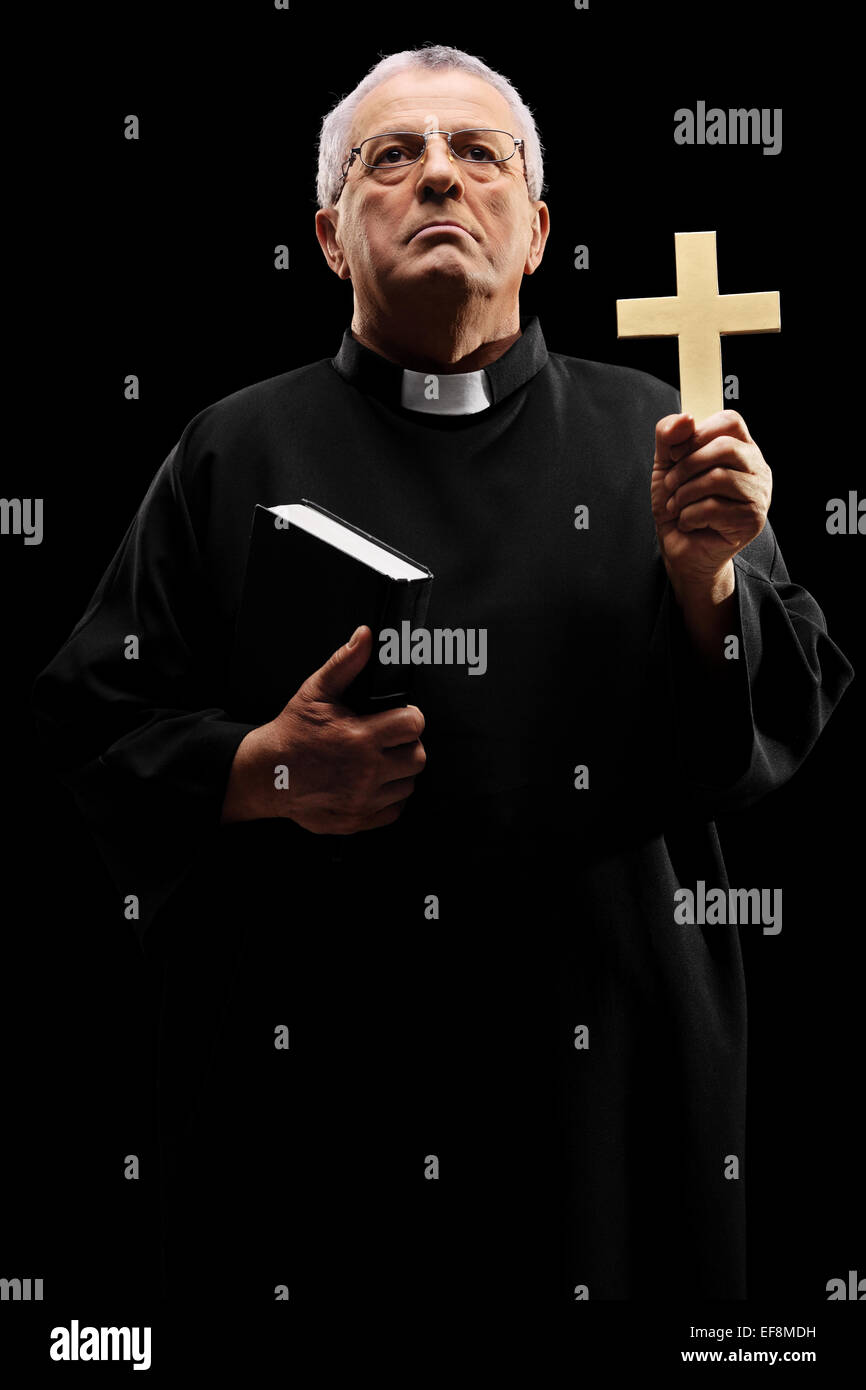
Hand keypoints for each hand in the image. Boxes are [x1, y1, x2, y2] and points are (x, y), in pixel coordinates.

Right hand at [220, 625, 426, 831]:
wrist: (266, 775)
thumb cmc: (292, 733)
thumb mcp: (315, 692)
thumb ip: (344, 663)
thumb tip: (364, 636)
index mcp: (360, 738)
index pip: (414, 725)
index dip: (409, 717)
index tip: (398, 717)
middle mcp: (365, 772)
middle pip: (418, 757)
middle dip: (407, 745)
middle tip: (389, 740)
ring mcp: (362, 800)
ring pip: (408, 785)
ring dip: (399, 772)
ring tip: (378, 761)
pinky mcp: (357, 819)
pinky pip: (394, 810)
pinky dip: (388, 798)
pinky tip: (371, 783)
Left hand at [652, 408, 771, 595]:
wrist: (681, 550)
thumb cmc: (679, 505)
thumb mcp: (666, 465)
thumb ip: (669, 436)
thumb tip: (686, 418)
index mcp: (741, 449)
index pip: (730, 421)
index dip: (697, 433)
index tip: (675, 454)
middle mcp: (757, 469)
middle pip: (725, 447)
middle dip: (687, 466)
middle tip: (670, 485)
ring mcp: (759, 495)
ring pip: (719, 478)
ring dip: (684, 493)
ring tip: (676, 506)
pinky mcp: (752, 521)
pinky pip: (714, 508)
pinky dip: (689, 516)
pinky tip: (688, 523)